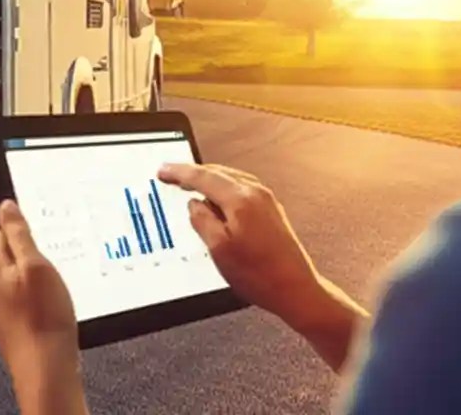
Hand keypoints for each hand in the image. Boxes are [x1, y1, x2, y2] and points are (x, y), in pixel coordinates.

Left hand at [0, 200, 88, 413]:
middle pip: (10, 256)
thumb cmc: (43, 318)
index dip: (27, 231)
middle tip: (56, 264)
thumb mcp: (36, 265)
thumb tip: (6, 206)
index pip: (5, 233)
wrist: (45, 368)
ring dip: (36, 279)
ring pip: (18, 279)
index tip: (47, 235)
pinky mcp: (9, 325)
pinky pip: (22, 300)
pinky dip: (37, 299)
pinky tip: (52, 307)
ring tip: (56, 289)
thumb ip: (19, 233)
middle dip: (32, 256)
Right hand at [158, 163, 367, 370]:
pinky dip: (223, 187)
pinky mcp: (271, 211)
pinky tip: (218, 198)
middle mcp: (256, 194)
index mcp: (241, 199)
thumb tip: (194, 204)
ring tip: (190, 183)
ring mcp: (266, 201)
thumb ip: (202, 221)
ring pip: (230, 179)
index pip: (203, 177)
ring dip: (208, 179)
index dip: (179, 173)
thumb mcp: (219, 249)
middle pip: (217, 172)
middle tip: (171, 175)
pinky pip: (241, 188)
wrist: (295, 289)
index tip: (164, 171)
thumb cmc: (261, 275)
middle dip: (192, 173)